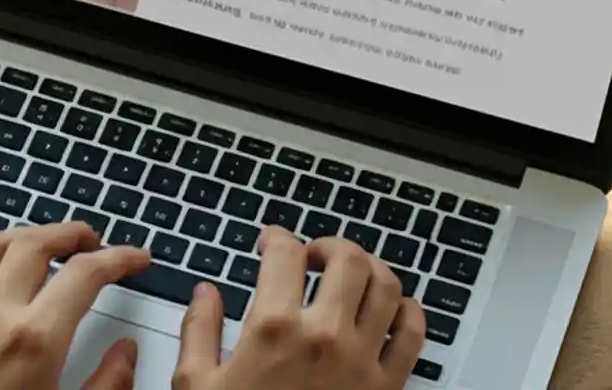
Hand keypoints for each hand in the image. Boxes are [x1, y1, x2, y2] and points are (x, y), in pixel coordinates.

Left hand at [0, 222, 151, 389]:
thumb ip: (105, 386)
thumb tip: (125, 353)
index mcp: (35, 341)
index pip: (86, 274)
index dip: (119, 258)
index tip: (134, 258)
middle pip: (36, 243)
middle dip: (71, 232)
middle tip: (93, 241)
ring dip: (25, 233)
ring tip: (48, 240)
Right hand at [173, 227, 425, 389]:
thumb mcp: (198, 385)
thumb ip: (199, 330)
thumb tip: (205, 293)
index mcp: (272, 328)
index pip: (284, 253)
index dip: (275, 236)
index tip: (269, 241)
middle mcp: (323, 335)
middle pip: (345, 258)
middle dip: (327, 245)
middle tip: (311, 255)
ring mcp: (362, 359)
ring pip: (386, 286)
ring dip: (369, 269)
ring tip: (350, 273)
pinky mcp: (388, 386)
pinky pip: (413, 333)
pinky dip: (408, 310)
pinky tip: (390, 309)